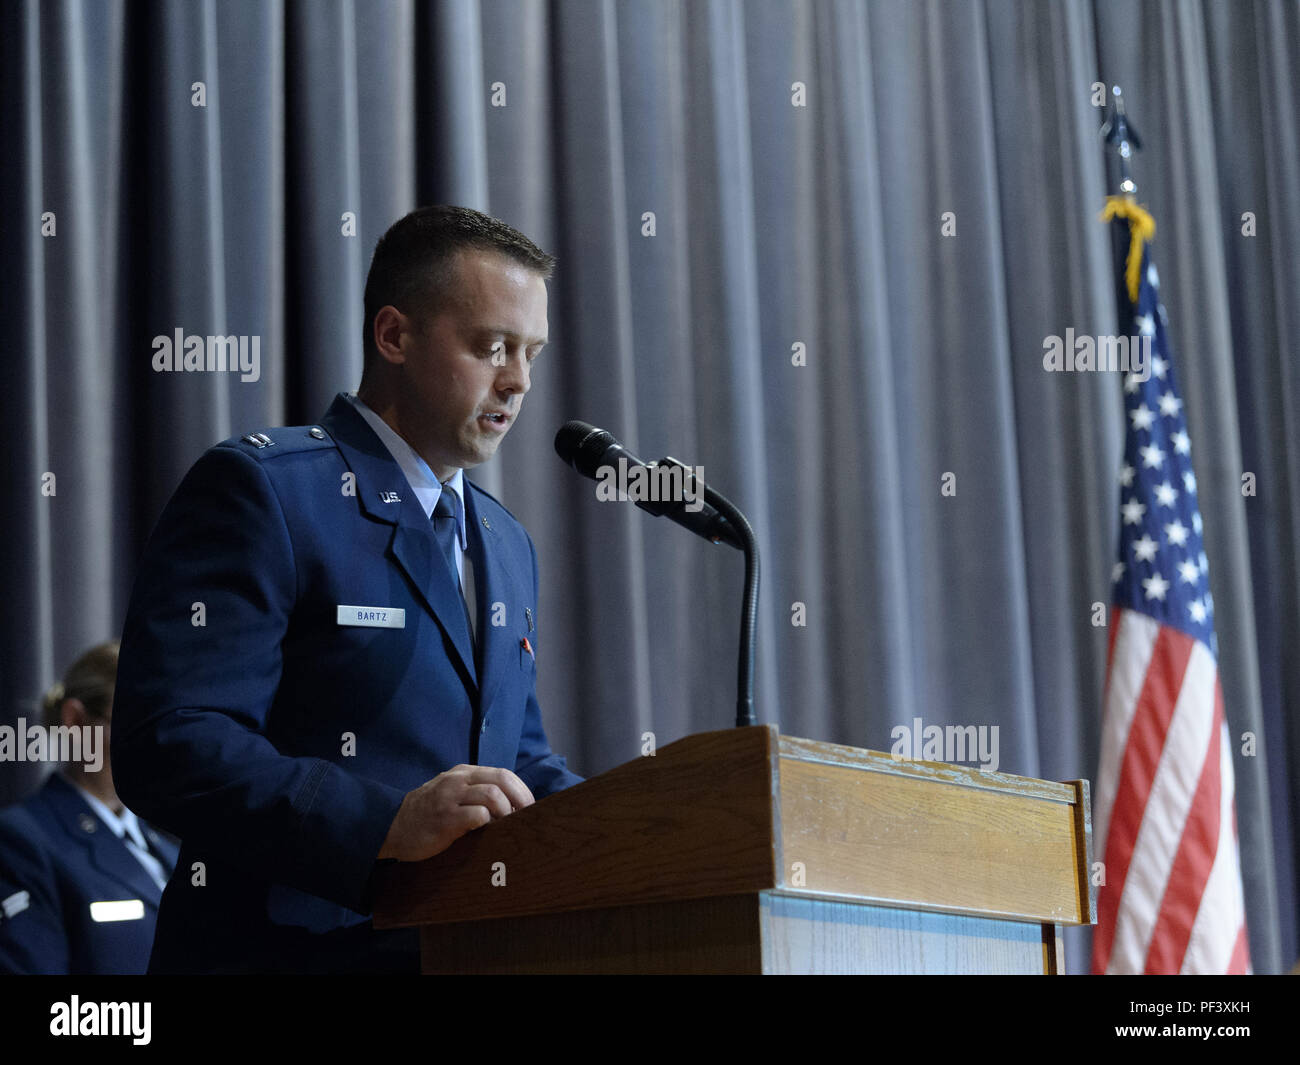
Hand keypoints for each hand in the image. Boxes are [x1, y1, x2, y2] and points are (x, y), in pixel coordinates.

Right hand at [377, 765, 533, 861]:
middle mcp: (458, 780)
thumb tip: (513, 809)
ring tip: (506, 827)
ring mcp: (450, 798)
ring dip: (506, 813)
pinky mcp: (445, 818)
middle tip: (527, 818)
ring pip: (493, 796)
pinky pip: (477, 815)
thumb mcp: (452, 794)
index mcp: (464, 773)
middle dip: (521, 799)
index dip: (522, 791)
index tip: (530, 808)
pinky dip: (489, 824)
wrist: (392, 826)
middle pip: (502, 780)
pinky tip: (487, 834)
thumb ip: (476, 794)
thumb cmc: (429, 814)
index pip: (503, 774)